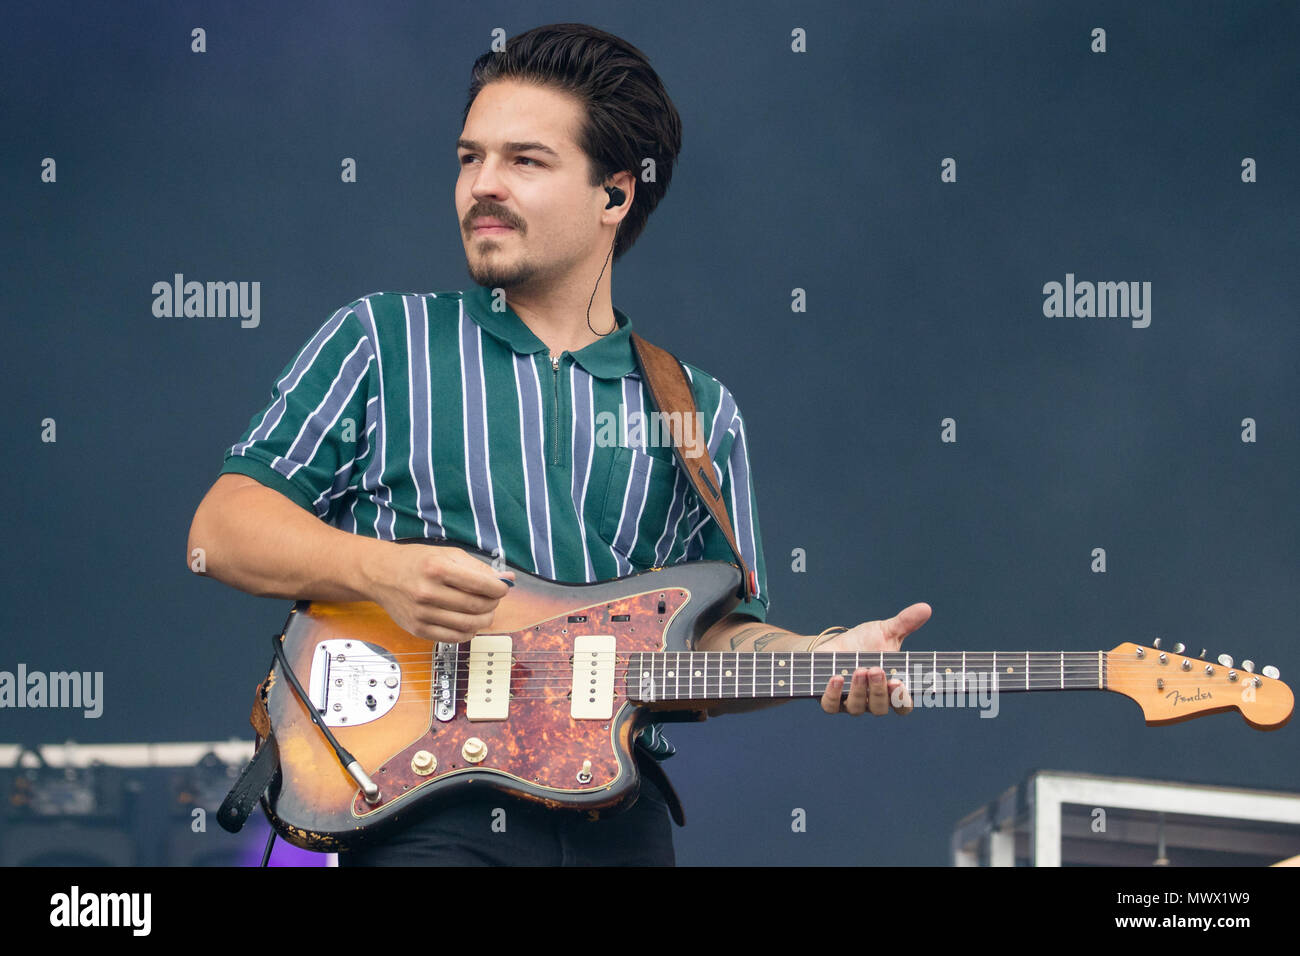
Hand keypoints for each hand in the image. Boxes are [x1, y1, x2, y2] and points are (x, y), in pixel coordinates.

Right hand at [364, 543, 513, 641]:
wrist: (380, 575)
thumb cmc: (415, 562)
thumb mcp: (447, 554)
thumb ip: (478, 567)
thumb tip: (507, 578)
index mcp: (437, 568)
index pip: (481, 584)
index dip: (499, 588)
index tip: (503, 588)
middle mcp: (428, 592)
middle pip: (477, 606)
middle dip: (493, 604)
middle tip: (494, 599)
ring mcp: (422, 614)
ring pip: (469, 625)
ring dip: (484, 619)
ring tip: (484, 611)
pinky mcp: (418, 629)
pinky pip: (454, 638)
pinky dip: (469, 632)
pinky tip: (469, 622)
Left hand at [815, 603, 930, 715]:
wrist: (834, 646)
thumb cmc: (865, 643)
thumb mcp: (885, 632)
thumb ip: (905, 623)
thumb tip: (926, 607)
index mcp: (891, 690)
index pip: (903, 706)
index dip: (902, 699)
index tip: (899, 682)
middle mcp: (872, 702)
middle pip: (880, 707)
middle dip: (879, 690)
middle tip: (876, 670)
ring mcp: (850, 703)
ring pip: (857, 708)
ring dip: (859, 690)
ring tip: (859, 670)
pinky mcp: (829, 701)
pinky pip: (831, 705)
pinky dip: (834, 694)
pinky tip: (836, 677)